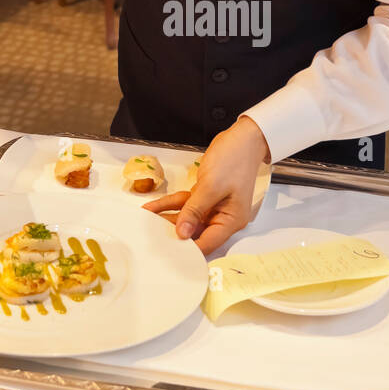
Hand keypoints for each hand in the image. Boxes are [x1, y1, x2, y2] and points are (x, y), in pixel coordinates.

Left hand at [143, 116, 269, 255]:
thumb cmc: (236, 159)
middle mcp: (223, 217)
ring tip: (146, 221)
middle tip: (151, 237)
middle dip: (172, 234)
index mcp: (231, 220)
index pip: (208, 243)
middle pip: (195, 233)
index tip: (167, 252)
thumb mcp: (212, 186)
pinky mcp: (205, 197)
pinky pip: (185, 205)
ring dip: (166, 217)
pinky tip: (153, 207)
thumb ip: (195, 210)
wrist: (242, 138)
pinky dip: (170, 204)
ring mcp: (213, 207)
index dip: (188, 249)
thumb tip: (182, 233)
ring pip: (186, 219)